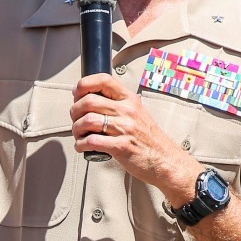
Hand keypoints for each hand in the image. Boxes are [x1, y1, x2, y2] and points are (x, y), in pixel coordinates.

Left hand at [70, 73, 199, 203]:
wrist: (165, 160)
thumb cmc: (148, 139)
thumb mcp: (137, 113)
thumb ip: (118, 105)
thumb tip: (90, 100)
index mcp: (130, 100)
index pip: (103, 80)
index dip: (84, 84)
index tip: (76, 94)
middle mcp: (127, 111)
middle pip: (88, 101)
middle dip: (74, 111)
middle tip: (75, 120)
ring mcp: (124, 128)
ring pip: (87, 121)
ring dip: (76, 129)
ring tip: (78, 135)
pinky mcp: (120, 146)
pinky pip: (91, 141)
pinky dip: (80, 144)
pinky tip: (82, 147)